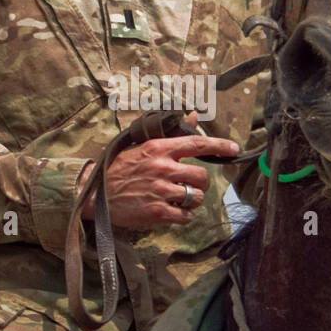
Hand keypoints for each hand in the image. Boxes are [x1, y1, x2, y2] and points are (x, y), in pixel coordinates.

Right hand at [78, 112, 239, 228]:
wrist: (96, 194)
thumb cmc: (120, 170)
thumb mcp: (143, 146)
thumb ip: (171, 134)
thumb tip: (194, 115)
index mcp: (159, 149)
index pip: (197, 144)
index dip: (220, 147)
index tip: (234, 150)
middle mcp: (162, 168)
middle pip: (201, 176)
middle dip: (200, 183)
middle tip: (190, 185)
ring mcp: (160, 191)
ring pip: (195, 197)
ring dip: (192, 200)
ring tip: (178, 198)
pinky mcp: (157, 212)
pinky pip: (185, 216)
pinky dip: (183, 215)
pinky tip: (172, 211)